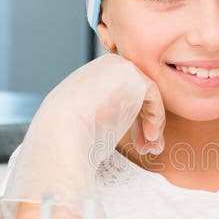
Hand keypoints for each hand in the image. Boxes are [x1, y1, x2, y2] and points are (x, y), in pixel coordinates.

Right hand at [4, 54, 164, 204]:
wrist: (62, 133)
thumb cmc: (70, 140)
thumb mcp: (89, 126)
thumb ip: (106, 120)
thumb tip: (119, 135)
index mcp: (90, 82)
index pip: (122, 98)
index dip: (134, 123)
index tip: (139, 148)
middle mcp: (103, 71)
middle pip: (137, 96)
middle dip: (146, 125)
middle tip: (150, 149)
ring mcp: (115, 68)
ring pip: (147, 96)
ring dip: (154, 124)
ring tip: (152, 148)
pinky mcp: (129, 73)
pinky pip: (152, 93)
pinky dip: (156, 115)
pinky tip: (150, 136)